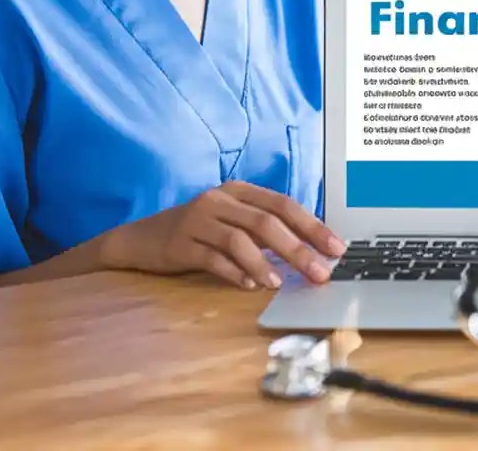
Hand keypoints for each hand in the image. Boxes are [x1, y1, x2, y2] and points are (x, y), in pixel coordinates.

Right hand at [100, 181, 346, 288]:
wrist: (141, 239)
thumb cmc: (199, 231)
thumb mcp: (233, 222)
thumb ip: (267, 231)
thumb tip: (312, 250)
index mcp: (239, 191)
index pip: (284, 205)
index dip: (313, 226)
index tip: (336, 248)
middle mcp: (219, 200)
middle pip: (266, 223)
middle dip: (297, 250)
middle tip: (319, 273)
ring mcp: (197, 220)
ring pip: (239, 239)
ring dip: (263, 263)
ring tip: (279, 283)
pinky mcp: (179, 243)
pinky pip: (211, 258)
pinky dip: (233, 272)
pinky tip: (248, 285)